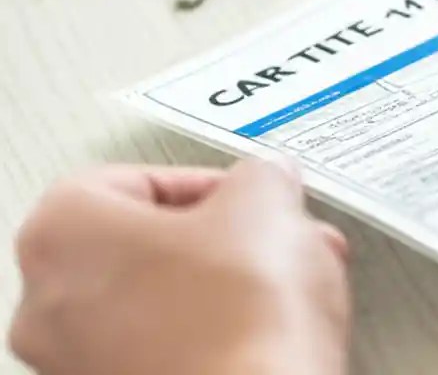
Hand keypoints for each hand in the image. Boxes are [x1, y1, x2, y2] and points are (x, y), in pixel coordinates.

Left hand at [9, 159, 350, 374]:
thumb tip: (267, 179)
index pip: (139, 179)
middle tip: (276, 236)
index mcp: (61, 233)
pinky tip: (275, 329)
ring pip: (165, 298)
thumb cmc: (240, 320)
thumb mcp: (268, 201)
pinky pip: (173, 347)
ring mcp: (80, 362)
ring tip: (293, 284)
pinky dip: (221, 332)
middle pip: (151, 243)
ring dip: (232, 283)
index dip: (211, 182)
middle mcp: (50, 303)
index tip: (252, 192)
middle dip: (228, 236)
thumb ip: (261, 174)